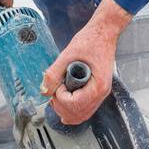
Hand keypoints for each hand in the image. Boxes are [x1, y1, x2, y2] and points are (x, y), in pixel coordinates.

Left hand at [41, 0, 132, 124]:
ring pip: (82, 115)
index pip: (75, 104)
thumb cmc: (91, 40)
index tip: (58, 86)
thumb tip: (44, 90)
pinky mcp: (97, 91)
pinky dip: (73, 110)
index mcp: (97, 85)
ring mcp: (101, 94)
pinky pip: (85, 109)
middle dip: (61, 106)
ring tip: (57, 97)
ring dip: (66, 110)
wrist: (104, 33)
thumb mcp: (68, 54)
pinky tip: (64, 104)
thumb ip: (54, 73)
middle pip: (78, 114)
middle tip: (54, 92)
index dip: (61, 98)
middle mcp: (101, 93)